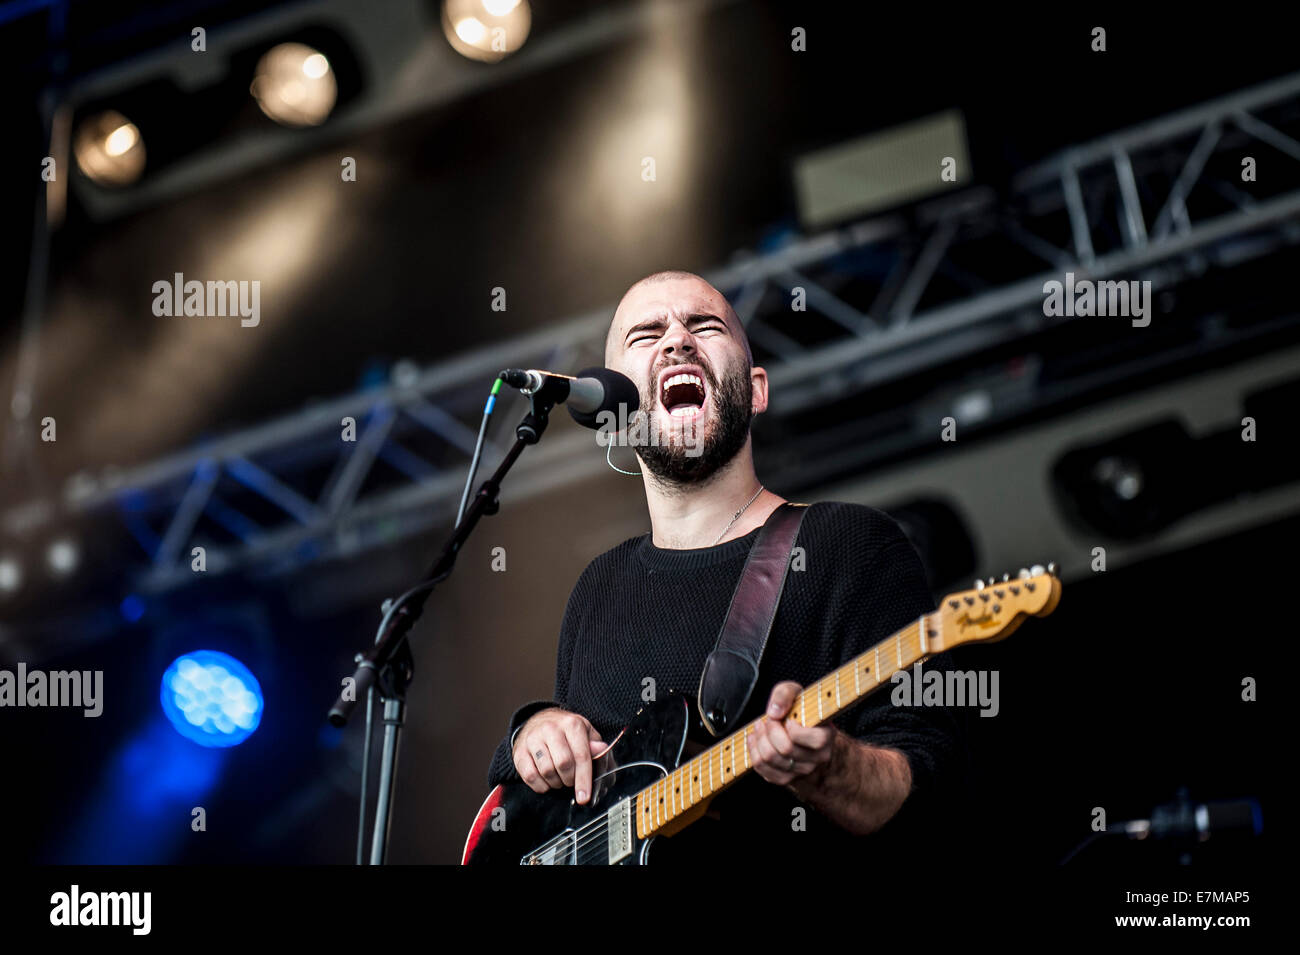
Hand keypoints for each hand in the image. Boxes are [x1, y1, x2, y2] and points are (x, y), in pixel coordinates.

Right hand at [513, 707, 608, 804]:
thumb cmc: (566, 732)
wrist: (538, 721)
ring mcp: (533, 739)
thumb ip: (595, 747)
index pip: (581, 756)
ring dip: (556, 782)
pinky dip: (541, 785)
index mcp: (572, 724)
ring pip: (546, 771)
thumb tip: (601, 751)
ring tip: (559, 778)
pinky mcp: (519, 751)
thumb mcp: (585, 734)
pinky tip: (546, 780)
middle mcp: (551, 729)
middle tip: (571, 780)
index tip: (584, 796)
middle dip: (570, 780)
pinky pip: (530, 776)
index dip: (584, 779)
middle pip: (563, 764)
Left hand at [746, 681, 838, 797]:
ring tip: (760, 727)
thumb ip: (785, 694)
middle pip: (785, 749)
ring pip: (771, 759)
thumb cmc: (802, 712)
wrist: (807, 733)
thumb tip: (774, 712)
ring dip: (759, 739)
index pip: (807, 738)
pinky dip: (754, 752)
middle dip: (770, 730)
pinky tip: (756, 740)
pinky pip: (763, 769)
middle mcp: (817, 758)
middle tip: (769, 720)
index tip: (787, 719)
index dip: (791, 728)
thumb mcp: (798, 694)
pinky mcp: (786, 779)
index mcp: (825, 736)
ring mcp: (802, 771)